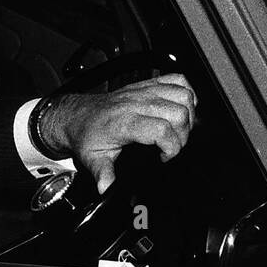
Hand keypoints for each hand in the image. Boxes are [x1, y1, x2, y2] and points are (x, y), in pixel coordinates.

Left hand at [42, 74, 197, 193]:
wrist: (77, 115)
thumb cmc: (87, 134)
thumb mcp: (92, 158)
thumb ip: (102, 174)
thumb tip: (106, 188)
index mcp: (125, 122)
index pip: (162, 130)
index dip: (172, 147)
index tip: (164, 157)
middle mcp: (137, 103)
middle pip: (179, 113)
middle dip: (183, 135)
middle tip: (171, 146)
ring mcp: (144, 91)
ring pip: (183, 95)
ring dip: (188, 115)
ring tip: (178, 129)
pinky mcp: (147, 84)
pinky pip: (178, 79)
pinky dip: (187, 92)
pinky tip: (182, 107)